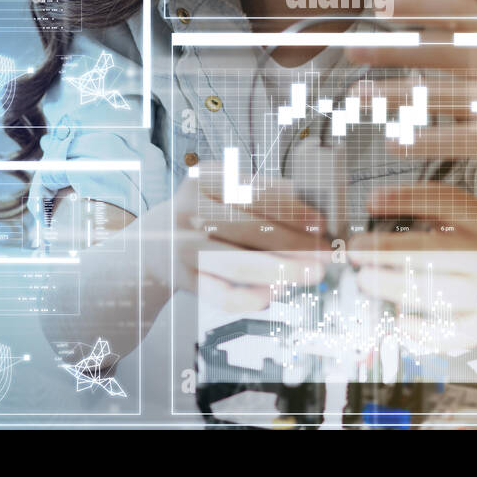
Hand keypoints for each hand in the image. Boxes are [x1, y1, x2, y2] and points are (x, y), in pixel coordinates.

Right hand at [155, 163, 332, 314]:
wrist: (150, 243)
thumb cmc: (202, 214)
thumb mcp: (222, 191)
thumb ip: (261, 196)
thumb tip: (312, 214)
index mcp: (205, 179)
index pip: (256, 194)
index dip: (294, 210)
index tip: (321, 223)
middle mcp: (190, 210)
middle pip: (252, 229)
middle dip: (296, 244)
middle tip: (326, 254)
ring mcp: (183, 246)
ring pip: (238, 263)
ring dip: (281, 270)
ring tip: (312, 274)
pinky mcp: (182, 279)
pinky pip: (219, 294)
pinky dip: (248, 297)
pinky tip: (274, 295)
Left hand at [346, 184, 476, 349]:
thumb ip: (438, 211)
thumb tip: (379, 204)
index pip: (446, 201)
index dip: (405, 198)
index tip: (371, 201)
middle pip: (430, 252)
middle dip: (384, 251)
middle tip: (355, 251)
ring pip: (432, 292)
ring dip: (390, 286)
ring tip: (366, 280)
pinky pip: (444, 332)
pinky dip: (417, 328)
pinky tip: (398, 318)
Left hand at [348, 0, 476, 208]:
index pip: (462, 14)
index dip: (418, 5)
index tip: (377, 4)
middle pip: (447, 51)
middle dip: (396, 50)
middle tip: (352, 50)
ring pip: (446, 94)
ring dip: (398, 96)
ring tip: (359, 96)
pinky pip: (461, 137)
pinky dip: (425, 138)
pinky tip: (393, 140)